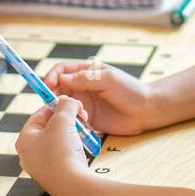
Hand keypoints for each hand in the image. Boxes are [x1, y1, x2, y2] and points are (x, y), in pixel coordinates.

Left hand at [16, 95, 91, 191]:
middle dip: (66, 119)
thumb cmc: (62, 152)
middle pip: (48, 127)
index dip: (56, 106)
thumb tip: (66, 100)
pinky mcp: (53, 175)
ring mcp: (40, 166)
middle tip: (80, 115)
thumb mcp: (63, 121)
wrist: (73, 186)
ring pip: (57, 140)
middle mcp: (28, 154)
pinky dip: (72, 146)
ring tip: (83, 129)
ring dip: (71, 132)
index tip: (70, 102)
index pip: (39, 115)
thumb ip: (64, 106)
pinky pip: (62, 154)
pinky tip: (82, 145)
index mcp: (24, 139)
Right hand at [41, 59, 155, 134]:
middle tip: (56, 106)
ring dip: (63, 111)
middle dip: (53, 97)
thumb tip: (62, 79)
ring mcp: (83, 102)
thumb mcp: (109, 79)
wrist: (146, 111)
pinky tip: (82, 124)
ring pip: (63, 106)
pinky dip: (71, 122)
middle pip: (57, 89)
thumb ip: (86, 78)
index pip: (61, 70)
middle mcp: (81, 86)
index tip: (48, 87)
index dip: (51, 76)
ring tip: (76, 115)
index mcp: (86, 71)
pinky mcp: (87, 118)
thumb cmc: (131, 90)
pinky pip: (72, 120)